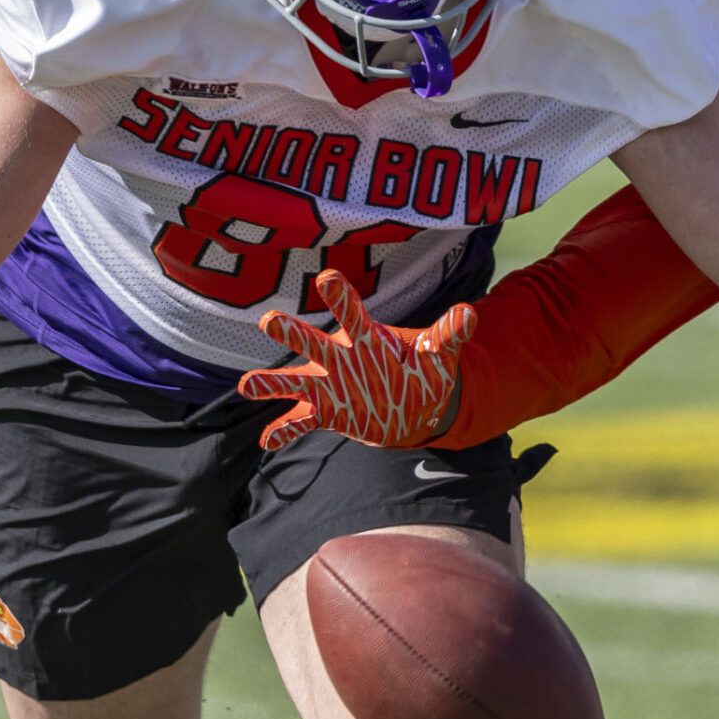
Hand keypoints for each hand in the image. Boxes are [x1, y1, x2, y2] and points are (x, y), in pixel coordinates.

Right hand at [237, 270, 474, 451]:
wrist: (410, 401)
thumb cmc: (420, 369)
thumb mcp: (438, 354)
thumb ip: (449, 334)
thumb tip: (471, 314)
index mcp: (366, 338)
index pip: (351, 313)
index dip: (340, 297)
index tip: (326, 278)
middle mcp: (340, 358)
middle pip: (313, 343)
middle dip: (293, 333)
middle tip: (269, 320)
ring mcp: (329, 385)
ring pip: (295, 381)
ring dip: (272, 383)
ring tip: (248, 386)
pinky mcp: (326, 411)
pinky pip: (300, 421)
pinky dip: (283, 430)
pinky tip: (268, 439)